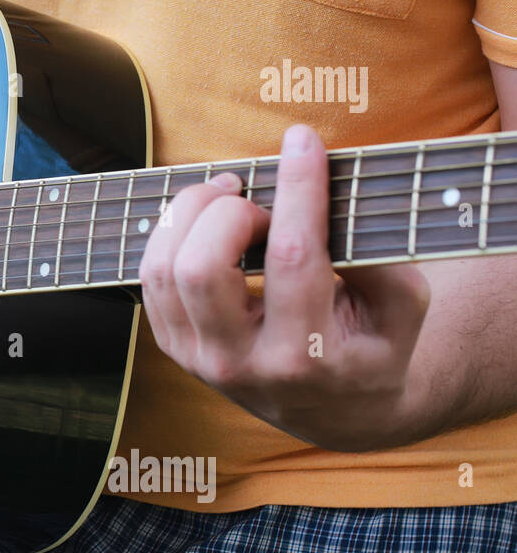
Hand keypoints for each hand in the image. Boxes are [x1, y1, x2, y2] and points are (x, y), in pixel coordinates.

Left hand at [137, 124, 432, 450]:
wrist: (335, 412)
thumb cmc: (372, 347)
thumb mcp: (402, 310)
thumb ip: (380, 259)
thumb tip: (328, 196)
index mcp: (306, 359)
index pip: (292, 258)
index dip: (297, 189)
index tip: (302, 140)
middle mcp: (241, 365)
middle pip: (201, 267)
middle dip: (229, 211)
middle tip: (258, 201)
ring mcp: (198, 360)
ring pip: (162, 271)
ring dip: (190, 215)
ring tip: (229, 199)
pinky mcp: (174, 347)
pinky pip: (150, 279)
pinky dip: (171, 236)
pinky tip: (206, 223)